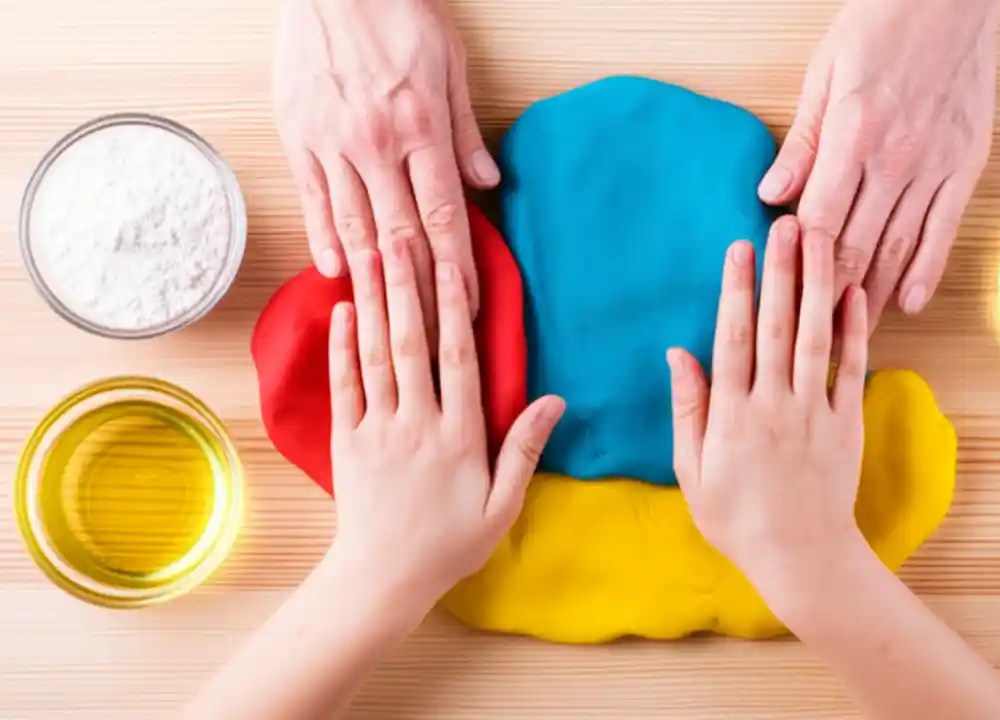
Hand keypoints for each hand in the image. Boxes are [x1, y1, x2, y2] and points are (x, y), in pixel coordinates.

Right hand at [274, 0, 496, 340]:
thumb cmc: (400, 16)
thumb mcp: (451, 66)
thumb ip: (465, 132)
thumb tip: (486, 185)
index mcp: (420, 128)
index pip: (444, 217)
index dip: (460, 269)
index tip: (472, 306)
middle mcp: (375, 143)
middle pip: (402, 234)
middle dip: (422, 291)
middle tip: (435, 333)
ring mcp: (332, 143)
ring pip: (354, 225)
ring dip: (374, 278)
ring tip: (388, 320)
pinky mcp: (298, 137)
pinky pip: (313, 200)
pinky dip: (324, 240)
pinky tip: (336, 274)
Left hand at [327, 237, 563, 616]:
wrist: (382, 579)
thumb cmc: (450, 545)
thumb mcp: (502, 506)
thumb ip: (524, 450)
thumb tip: (556, 400)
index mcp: (459, 437)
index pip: (458, 359)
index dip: (456, 308)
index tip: (453, 263)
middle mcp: (416, 424)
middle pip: (412, 343)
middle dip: (407, 285)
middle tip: (402, 235)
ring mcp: (377, 430)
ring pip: (376, 355)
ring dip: (373, 301)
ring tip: (371, 254)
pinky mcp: (347, 441)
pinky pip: (345, 385)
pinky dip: (342, 346)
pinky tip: (343, 310)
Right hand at [666, 216, 871, 606]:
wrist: (801, 557)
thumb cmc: (737, 519)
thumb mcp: (692, 471)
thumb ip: (687, 410)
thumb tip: (678, 354)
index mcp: (732, 415)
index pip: (734, 339)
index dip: (736, 290)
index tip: (739, 249)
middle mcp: (774, 405)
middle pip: (777, 326)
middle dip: (780, 271)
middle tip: (785, 224)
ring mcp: (814, 412)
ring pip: (815, 337)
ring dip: (816, 285)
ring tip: (819, 241)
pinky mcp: (847, 423)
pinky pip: (851, 369)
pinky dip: (854, 331)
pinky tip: (853, 293)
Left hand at [759, 0, 999, 327]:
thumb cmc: (880, 28)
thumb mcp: (823, 75)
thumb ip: (800, 142)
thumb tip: (770, 196)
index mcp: (853, 135)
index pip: (819, 220)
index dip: (799, 265)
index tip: (783, 297)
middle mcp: (896, 159)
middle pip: (855, 246)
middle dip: (829, 298)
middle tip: (811, 338)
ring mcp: (935, 167)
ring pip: (897, 248)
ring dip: (872, 297)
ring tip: (852, 336)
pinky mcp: (966, 167)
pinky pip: (943, 232)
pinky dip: (924, 272)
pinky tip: (907, 303)